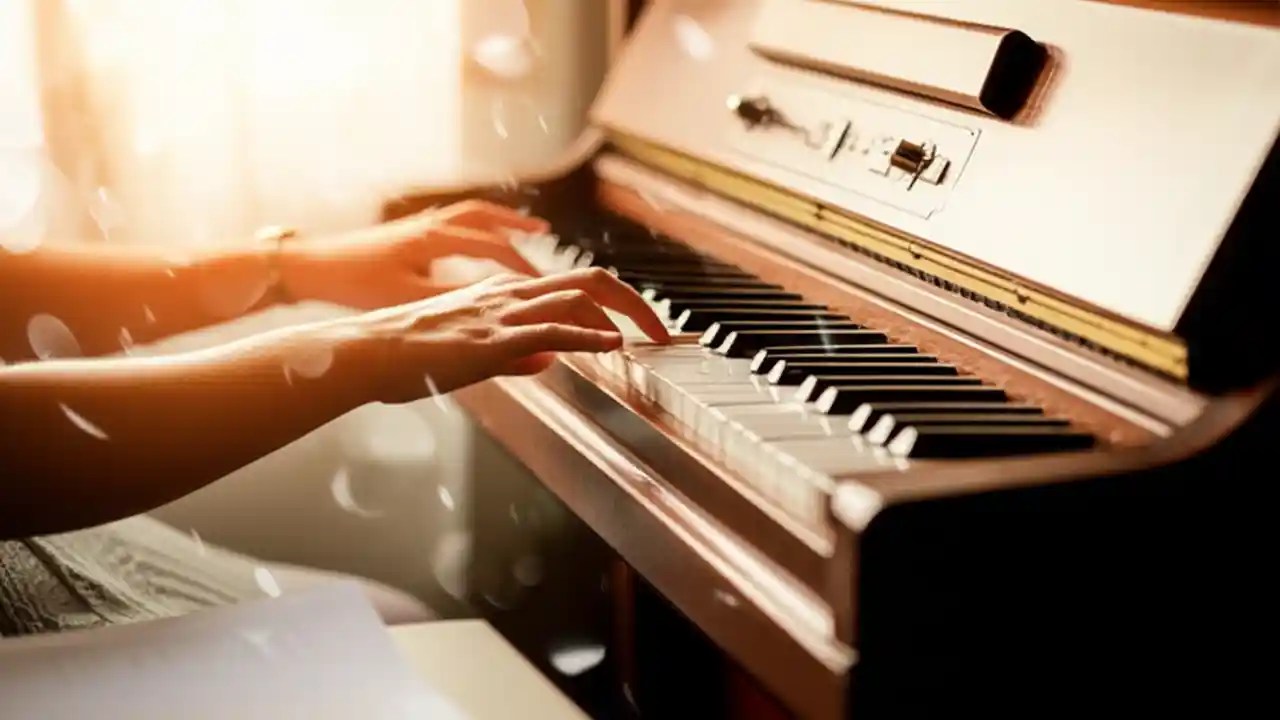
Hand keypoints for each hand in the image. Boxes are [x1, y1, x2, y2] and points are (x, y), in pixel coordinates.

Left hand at [278, 200, 549, 309]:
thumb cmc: (353, 284)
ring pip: (467, 216)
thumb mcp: (407, 300)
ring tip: (519, 231)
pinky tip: (474, 247)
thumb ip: (453, 305)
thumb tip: (490, 310)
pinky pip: (451, 224)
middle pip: (484, 217)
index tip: (544, 282)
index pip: (491, 246)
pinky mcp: (404, 236)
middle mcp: (428, 226)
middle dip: (516, 227)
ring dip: (496, 223)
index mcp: (433, 239)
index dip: (521, 265)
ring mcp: (415, 227)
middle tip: (544, 234)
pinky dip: (473, 230)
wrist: (308, 266)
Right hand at [330, 268, 669, 403]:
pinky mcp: (492, 337)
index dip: (614, 302)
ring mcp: (501, 313)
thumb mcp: (471, 350)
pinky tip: (613, 345)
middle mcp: (508, 294)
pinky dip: (589, 336)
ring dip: (624, 316)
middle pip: (588, 281)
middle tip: (663, 329)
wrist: (367, 352)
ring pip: (577, 297)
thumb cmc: (407, 353)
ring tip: (652, 336)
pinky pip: (552, 330)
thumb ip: (513, 352)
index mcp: (503, 294)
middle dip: (635, 302)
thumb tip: (549, 359)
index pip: (572, 287)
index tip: (641, 324)